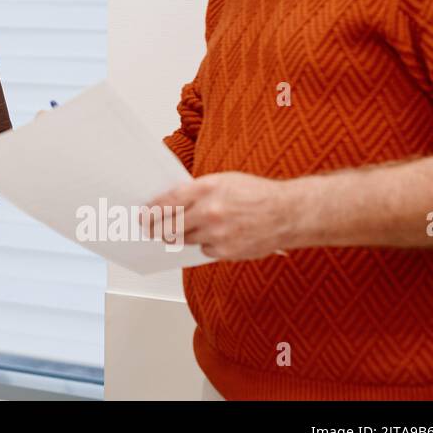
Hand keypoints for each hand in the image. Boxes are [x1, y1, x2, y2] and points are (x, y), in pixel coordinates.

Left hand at [143, 171, 295, 259]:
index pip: (169, 200)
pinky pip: (204, 249)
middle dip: (156, 227)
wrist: (288, 214)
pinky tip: (213, 237)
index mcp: (208, 188)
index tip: (145, 213)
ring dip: (179, 236)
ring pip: (185, 239)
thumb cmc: (257, 194)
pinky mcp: (226, 251)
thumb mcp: (225, 180)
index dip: (153, 209)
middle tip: (149, 229)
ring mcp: (217, 233)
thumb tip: (173, 202)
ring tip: (174, 232)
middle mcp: (210, 211)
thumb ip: (198, 190)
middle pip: (171, 225)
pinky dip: (205, 244)